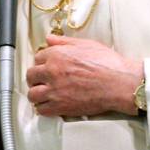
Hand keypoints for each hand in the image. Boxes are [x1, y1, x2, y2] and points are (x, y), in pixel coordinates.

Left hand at [26, 35, 143, 117]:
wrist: (119, 83)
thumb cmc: (107, 63)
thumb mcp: (86, 44)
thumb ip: (64, 42)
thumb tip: (50, 39)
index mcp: (57, 55)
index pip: (37, 57)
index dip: (43, 62)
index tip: (47, 66)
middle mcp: (52, 71)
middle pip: (31, 76)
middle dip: (36, 78)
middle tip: (43, 80)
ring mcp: (55, 90)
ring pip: (32, 94)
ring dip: (37, 94)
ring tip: (44, 94)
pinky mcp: (60, 106)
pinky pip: (42, 110)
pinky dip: (44, 108)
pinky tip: (50, 105)